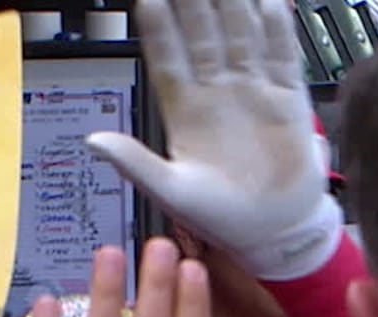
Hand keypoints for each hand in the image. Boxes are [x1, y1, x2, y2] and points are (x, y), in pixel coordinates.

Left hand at [89, 0, 339, 278]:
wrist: (271, 232)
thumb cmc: (219, 215)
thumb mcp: (169, 190)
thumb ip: (133, 162)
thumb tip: (91, 142)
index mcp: (184, 109)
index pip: (167, 56)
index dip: (157, 25)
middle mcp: (216, 91)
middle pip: (202, 33)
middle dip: (193, 0)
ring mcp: (252, 90)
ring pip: (240, 34)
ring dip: (233, 3)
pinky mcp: (286, 99)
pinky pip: (281, 54)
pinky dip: (277, 27)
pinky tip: (269, 2)